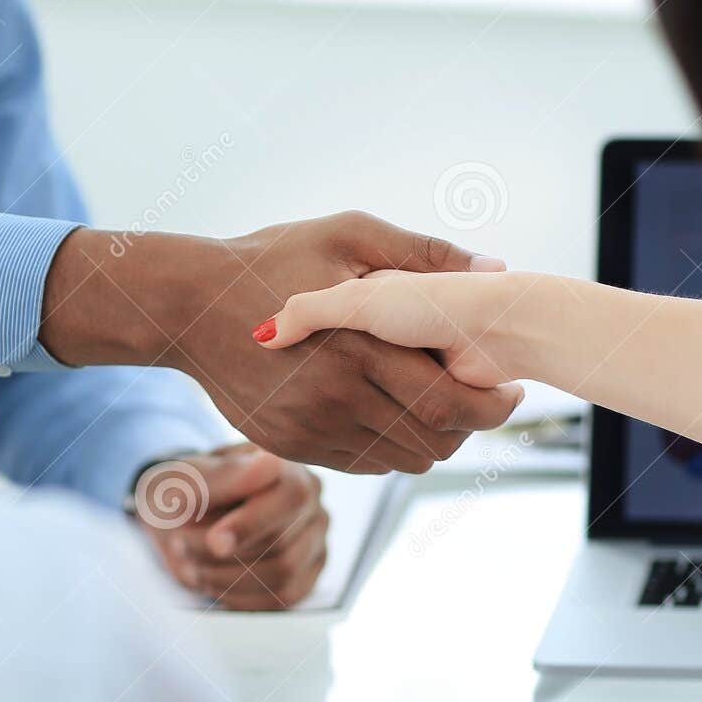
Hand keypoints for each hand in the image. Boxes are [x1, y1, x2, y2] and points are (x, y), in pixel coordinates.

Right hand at [41, 212, 524, 472]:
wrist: (191, 307)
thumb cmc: (271, 259)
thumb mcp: (347, 236)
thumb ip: (421, 254)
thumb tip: (492, 267)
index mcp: (357, 346)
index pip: (450, 402)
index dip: (492, 406)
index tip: (511, 391)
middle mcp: (335, 398)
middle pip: (433, 440)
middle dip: (472, 428)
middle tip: (488, 405)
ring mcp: (311, 429)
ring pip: (402, 459)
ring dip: (435, 442)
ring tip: (446, 410)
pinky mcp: (293, 447)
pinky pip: (364, 465)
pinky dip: (394, 450)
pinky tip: (400, 417)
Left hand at [133, 444, 327, 610]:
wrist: (179, 519)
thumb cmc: (186, 491)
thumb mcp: (190, 477)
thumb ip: (226, 475)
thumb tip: (270, 465)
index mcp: (291, 467)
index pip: (292, 496)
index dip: (252, 523)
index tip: (214, 541)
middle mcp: (312, 504)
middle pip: (281, 542)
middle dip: (222, 552)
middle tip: (180, 544)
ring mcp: (314, 543)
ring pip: (282, 574)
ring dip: (225, 576)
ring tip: (190, 562)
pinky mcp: (305, 578)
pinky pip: (281, 598)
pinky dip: (239, 596)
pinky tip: (211, 579)